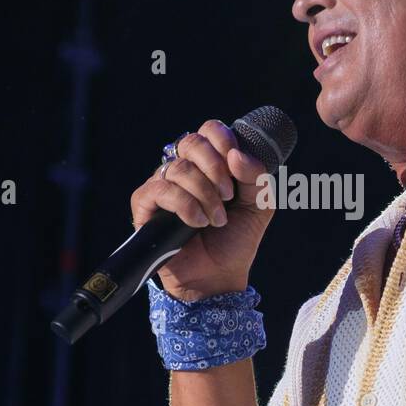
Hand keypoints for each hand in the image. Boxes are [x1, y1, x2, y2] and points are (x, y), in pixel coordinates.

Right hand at [129, 120, 273, 300]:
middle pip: (191, 142)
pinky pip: (160, 190)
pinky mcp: (145, 207)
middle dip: (215, 168)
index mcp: (210, 164)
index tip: (236, 165)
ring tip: (216, 219)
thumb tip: (235, 155)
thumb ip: (255, 176)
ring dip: (204, 194)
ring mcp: (162, 187)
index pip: (209, 130)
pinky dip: (185, 205)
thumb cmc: (236, 239)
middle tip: (228, 196)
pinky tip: (197, 223)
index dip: (223, 140)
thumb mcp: (259, 205)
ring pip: (179, 168)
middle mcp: (183, 170)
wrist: (220, 276)